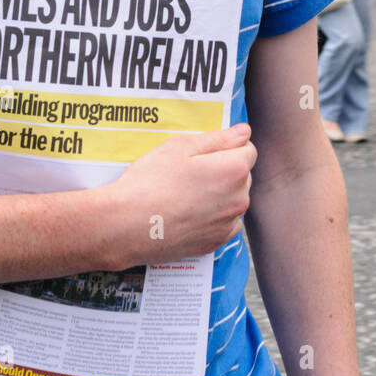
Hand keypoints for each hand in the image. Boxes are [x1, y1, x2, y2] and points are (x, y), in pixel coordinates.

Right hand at [106, 125, 255, 267]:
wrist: (127, 226)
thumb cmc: (150, 181)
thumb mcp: (180, 147)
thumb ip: (219, 138)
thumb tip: (244, 132)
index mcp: (233, 170)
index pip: (248, 150)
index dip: (227, 146)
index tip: (204, 152)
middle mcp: (239, 199)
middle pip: (242, 176)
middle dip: (224, 170)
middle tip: (189, 172)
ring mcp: (228, 224)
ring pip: (233, 200)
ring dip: (219, 194)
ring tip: (185, 194)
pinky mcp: (215, 243)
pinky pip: (224, 223)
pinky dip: (213, 217)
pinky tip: (188, 213)